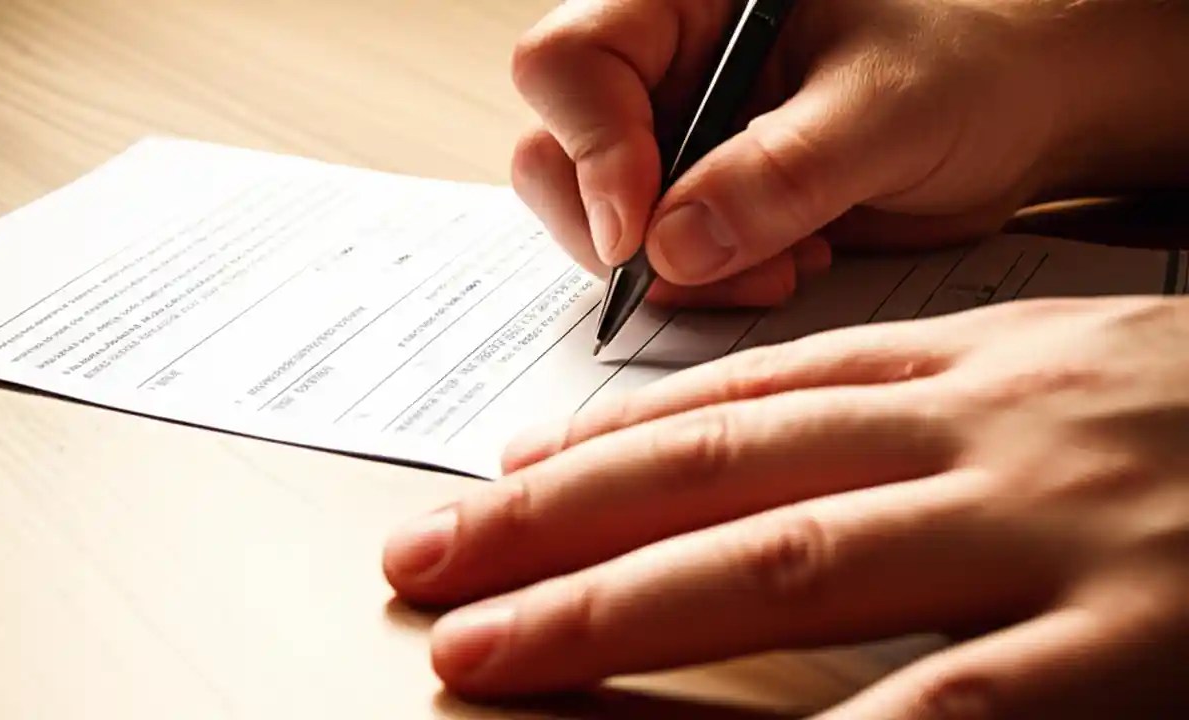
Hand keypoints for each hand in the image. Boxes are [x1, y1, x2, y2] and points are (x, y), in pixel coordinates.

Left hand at [383, 296, 1188, 716]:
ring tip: (485, 654)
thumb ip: (913, 399)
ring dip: (616, 614)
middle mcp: (986, 433)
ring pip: (786, 564)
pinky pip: (939, 711)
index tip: (501, 480)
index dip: (609, 439)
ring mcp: (1055, 538)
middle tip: (425, 566)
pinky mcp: (1134, 653)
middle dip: (557, 526)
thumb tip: (766, 440)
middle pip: (723, 470)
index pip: (748, 393)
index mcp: (975, 366)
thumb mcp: (1061, 375)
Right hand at [510, 0, 1188, 307]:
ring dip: (674, 269)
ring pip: (598, 220)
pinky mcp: (701, 199)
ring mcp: (677, 137)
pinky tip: (785, 266)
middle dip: (621, 230)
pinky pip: (656, 259)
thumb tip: (670, 246)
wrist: (1021, 111)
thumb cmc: (971, 66)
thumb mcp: (885, 108)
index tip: (641, 231)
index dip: (591, 152)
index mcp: (690, 0)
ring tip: (781, 264)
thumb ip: (779, 171)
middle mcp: (665, 66)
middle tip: (701, 267)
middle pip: (556, 153)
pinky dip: (705, 285)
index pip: (570, 64)